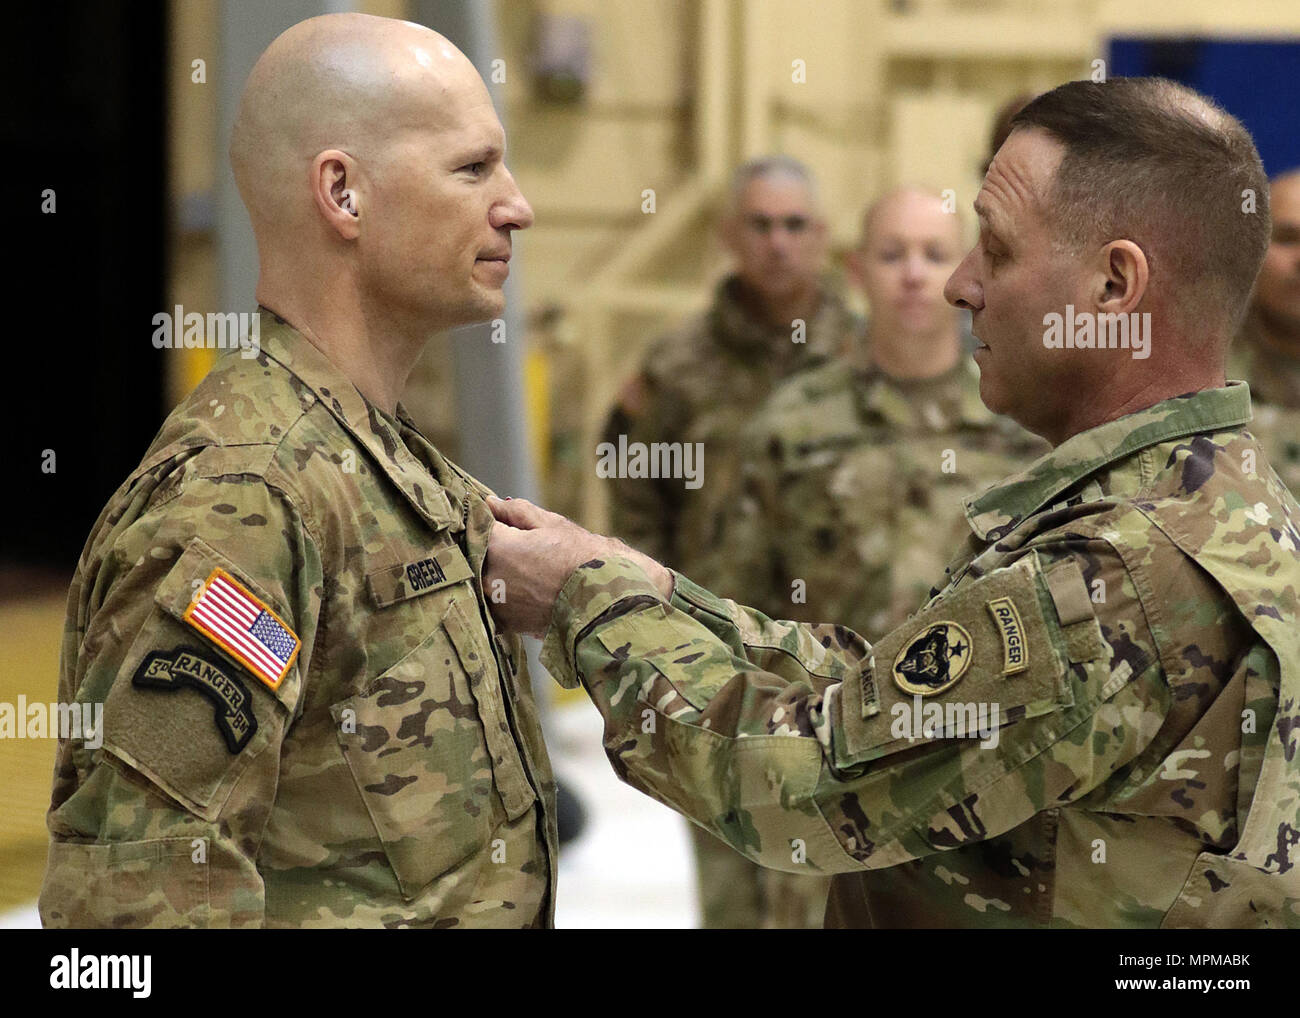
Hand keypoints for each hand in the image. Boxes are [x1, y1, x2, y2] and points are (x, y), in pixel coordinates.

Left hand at [484, 497, 671, 636]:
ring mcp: (494, 603)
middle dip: (488, 546)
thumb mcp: (551, 525)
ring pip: (481, 579)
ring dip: (493, 571)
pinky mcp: (504, 622)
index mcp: (497, 545)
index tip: (497, 519)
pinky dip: (502, 594)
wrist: (604, 601)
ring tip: (525, 569)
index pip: (476, 525)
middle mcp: (488, 576)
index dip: (486, 519)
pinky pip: (493, 602)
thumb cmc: (581, 556)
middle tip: (515, 546)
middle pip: (474, 554)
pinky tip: (524, 589)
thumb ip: (515, 512)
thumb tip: (491, 503)